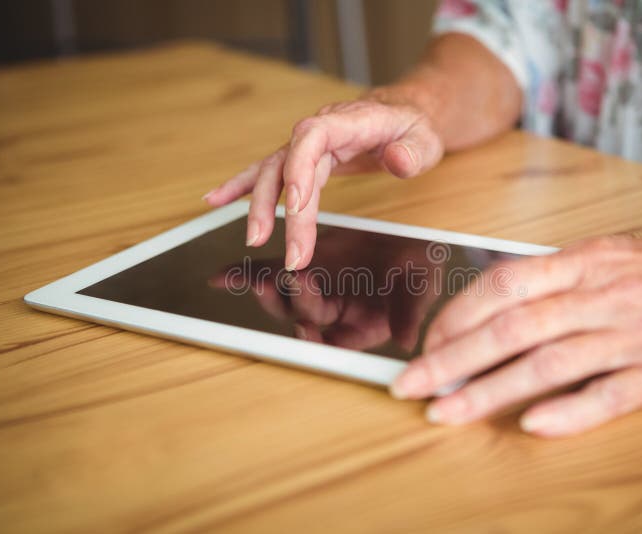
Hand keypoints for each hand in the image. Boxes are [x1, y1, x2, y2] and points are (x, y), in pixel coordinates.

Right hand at [203, 97, 443, 270]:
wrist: (406, 112)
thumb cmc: (414, 127)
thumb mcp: (426, 139)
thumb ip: (413, 153)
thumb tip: (396, 161)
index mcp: (348, 120)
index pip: (312, 136)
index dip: (300, 168)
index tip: (299, 205)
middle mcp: (320, 129)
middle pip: (288, 164)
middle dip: (282, 208)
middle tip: (291, 253)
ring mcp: (308, 144)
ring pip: (274, 172)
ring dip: (261, 206)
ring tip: (254, 239)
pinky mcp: (303, 158)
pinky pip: (268, 171)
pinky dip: (242, 185)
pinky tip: (215, 200)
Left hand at [210, 228, 442, 352]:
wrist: (407, 240)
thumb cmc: (417, 269)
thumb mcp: (420, 286)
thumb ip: (411, 312)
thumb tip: (407, 341)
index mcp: (358, 327)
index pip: (333, 341)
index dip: (317, 340)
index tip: (306, 331)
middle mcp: (332, 313)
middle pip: (304, 316)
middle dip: (295, 303)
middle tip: (292, 283)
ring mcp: (313, 289)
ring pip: (284, 297)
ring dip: (269, 291)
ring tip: (258, 281)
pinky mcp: (300, 265)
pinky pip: (267, 271)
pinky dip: (243, 274)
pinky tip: (221, 278)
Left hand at [390, 231, 641, 436]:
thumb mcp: (609, 253)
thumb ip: (554, 276)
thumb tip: (493, 301)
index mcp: (584, 261)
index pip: (502, 286)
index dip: (455, 316)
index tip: (427, 342)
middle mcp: (601, 295)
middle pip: (511, 330)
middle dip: (450, 360)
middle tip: (410, 385)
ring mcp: (633, 335)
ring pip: (547, 365)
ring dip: (489, 391)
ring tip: (447, 411)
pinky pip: (608, 395)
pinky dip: (568, 411)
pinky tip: (531, 426)